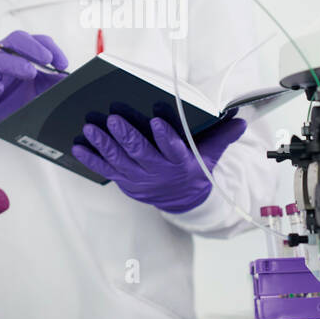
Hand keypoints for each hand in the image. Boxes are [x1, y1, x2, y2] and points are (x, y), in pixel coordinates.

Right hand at [0, 30, 67, 131]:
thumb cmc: (9, 95)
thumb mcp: (36, 89)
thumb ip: (51, 83)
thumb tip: (70, 80)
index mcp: (20, 52)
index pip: (37, 41)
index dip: (52, 49)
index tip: (63, 64)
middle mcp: (3, 54)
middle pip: (17, 39)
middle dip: (33, 48)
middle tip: (47, 60)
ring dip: (14, 64)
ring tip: (30, 72)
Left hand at [71, 110, 247, 212]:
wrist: (185, 200)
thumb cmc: (196, 169)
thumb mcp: (212, 154)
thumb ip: (223, 135)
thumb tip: (242, 120)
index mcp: (182, 164)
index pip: (175, 150)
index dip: (166, 136)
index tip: (156, 120)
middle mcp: (159, 173)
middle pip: (141, 154)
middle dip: (127, 136)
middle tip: (114, 118)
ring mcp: (140, 180)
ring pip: (120, 162)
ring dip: (104, 145)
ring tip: (91, 128)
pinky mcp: (126, 182)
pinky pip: (106, 170)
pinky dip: (91, 159)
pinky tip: (78, 146)